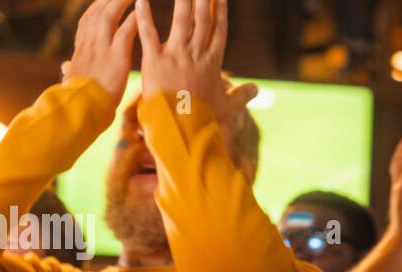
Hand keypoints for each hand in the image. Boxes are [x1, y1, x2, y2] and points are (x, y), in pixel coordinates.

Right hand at [62, 0, 138, 102]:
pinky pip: (124, 32)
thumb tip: (65, 67)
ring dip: (121, 1)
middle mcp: (89, 42)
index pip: (89, 19)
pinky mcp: (115, 57)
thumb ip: (71, 70)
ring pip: (109, 15)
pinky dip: (133, 20)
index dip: (98, 6)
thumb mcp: (72, 81)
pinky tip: (141, 11)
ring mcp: (101, 48)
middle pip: (98, 10)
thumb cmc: (76, 100)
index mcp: (81, 48)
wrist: (79, 111)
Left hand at [136, 0, 256, 131]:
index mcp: (212, 63)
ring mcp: (175, 55)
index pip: (218, 30)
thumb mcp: (226, 107)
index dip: (220, 11)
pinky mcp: (154, 60)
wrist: (183, 130)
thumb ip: (242, 95)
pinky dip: (144, 15)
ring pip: (181, 20)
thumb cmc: (205, 120)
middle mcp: (195, 54)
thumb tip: (257, 90)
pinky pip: (148, 33)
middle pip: (201, 19)